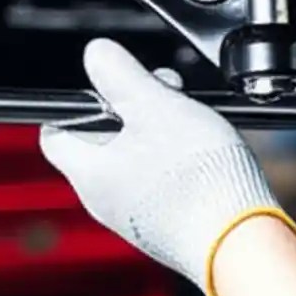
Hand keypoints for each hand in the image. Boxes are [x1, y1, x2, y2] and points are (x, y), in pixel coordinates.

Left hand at [39, 39, 295, 295]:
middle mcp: (104, 201)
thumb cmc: (196, 179)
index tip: (105, 88)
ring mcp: (135, 218)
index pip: (55, 133)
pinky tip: (203, 155)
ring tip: (190, 120)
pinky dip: (175, 163)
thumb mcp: (155, 106)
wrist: (240, 241)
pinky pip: (159, 186)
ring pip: (134, 162)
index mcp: (89, 172)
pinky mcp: (165, 228)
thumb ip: (121, 75)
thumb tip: (96, 54)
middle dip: (131, 110)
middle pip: (100, 143)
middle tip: (162, 94)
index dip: (78, 104)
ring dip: (157, 133)